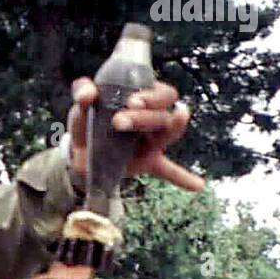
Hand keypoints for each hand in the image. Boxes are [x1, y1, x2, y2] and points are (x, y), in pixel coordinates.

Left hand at [67, 77, 202, 192]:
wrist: (80, 153)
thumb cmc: (88, 122)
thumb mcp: (82, 106)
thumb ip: (82, 92)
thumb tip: (88, 92)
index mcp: (144, 100)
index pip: (162, 94)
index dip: (151, 96)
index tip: (131, 100)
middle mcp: (153, 120)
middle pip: (165, 114)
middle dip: (146, 116)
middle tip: (119, 122)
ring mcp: (153, 143)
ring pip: (168, 134)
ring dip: (162, 133)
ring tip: (148, 137)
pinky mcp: (147, 163)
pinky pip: (169, 171)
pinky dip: (183, 177)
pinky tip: (198, 186)